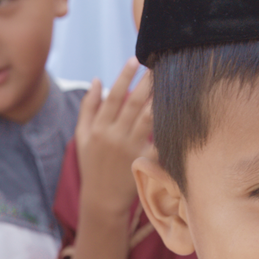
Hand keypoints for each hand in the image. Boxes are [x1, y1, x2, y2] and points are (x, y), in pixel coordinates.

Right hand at [75, 58, 153, 215]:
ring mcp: (130, 148)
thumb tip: (98, 79)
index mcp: (98, 128)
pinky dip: (167, 126)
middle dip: (146, 82)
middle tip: (158, 63)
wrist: (102, 198)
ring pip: (148, 118)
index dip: (124, 77)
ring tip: (168, 81)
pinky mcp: (144, 160)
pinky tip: (177, 110)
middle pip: (134, 103)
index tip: (135, 60)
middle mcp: (114, 136)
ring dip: (158, 98)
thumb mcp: (81, 136)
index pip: (113, 96)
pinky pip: (158, 140)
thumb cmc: (91, 164)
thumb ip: (88, 107)